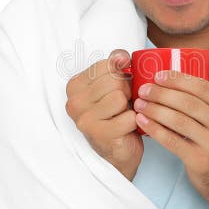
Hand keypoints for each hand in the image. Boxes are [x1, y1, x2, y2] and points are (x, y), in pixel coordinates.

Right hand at [65, 49, 142, 180]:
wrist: (119, 152)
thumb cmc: (117, 116)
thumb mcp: (113, 86)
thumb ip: (115, 65)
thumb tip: (121, 56)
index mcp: (75, 85)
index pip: (107, 64)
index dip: (121, 76)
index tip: (118, 89)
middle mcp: (74, 102)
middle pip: (115, 80)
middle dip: (127, 92)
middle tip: (123, 106)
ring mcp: (84, 119)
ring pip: (120, 97)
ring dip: (130, 107)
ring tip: (124, 115)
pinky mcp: (99, 134)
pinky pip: (129, 117)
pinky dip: (135, 122)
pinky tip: (127, 128)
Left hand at [132, 62, 208, 208]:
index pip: (203, 87)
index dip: (178, 79)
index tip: (158, 75)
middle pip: (188, 103)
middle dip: (162, 93)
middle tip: (143, 88)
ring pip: (178, 121)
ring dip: (155, 110)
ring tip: (139, 103)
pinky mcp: (200, 160)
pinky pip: (173, 141)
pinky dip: (155, 130)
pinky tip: (142, 122)